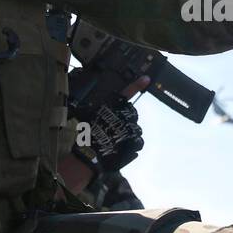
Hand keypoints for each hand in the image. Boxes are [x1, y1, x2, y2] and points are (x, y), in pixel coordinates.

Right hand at [62, 74, 148, 193]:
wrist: (90, 154)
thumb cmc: (86, 135)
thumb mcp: (87, 116)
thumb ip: (97, 109)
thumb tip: (94, 107)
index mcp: (112, 108)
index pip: (125, 93)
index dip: (136, 85)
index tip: (146, 79)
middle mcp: (123, 116)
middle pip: (132, 114)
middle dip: (127, 121)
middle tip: (115, 131)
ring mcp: (130, 128)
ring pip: (135, 129)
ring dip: (129, 134)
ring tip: (117, 141)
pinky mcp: (134, 141)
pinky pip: (138, 142)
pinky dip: (133, 145)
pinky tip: (123, 148)